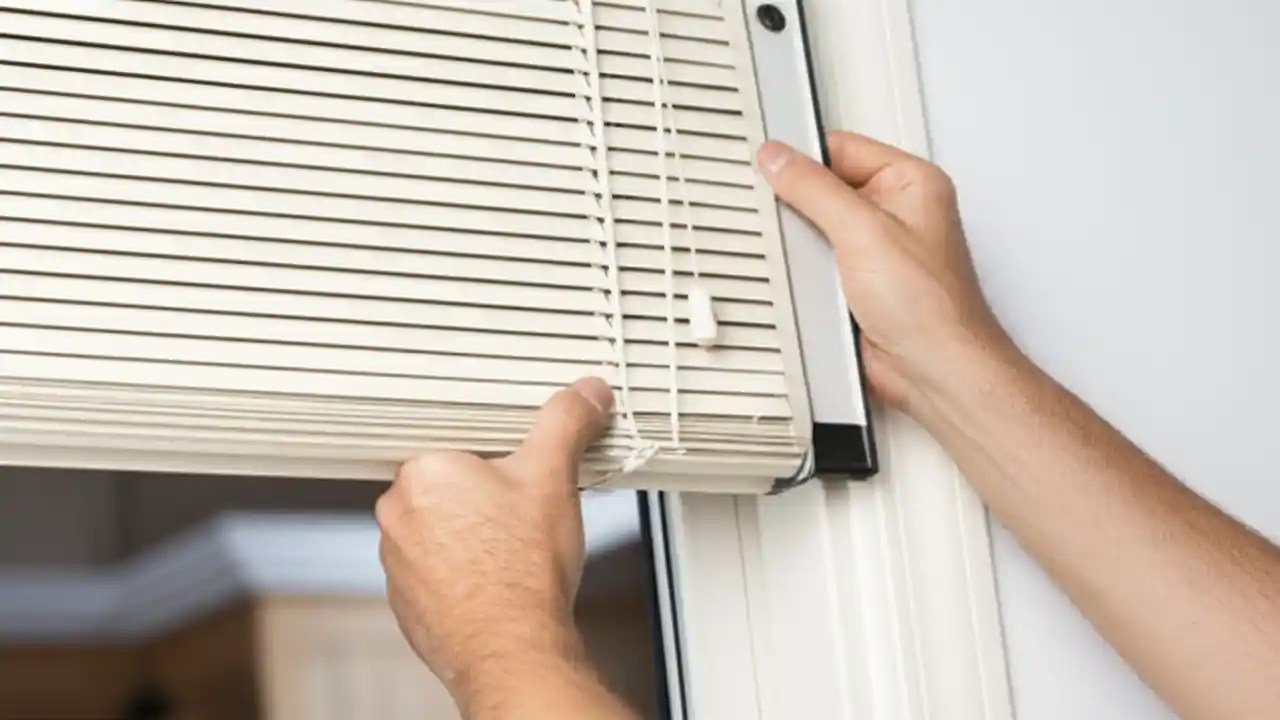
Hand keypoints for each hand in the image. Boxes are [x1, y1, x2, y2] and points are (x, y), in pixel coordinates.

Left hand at [376, 377, 633, 717]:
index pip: (459, 449)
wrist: (510, 647)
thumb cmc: (521, 569)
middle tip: (523, 517)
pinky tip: (497, 583)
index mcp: (424, 472)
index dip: (496, 466)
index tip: (518, 480)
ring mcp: (397, 562)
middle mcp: (397, 514)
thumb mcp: (553, 475)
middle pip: (450, 491)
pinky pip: (437, 574)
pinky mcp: (407, 601)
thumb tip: (585, 393)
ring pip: (442, 533)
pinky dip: (463, 576)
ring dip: (472, 539)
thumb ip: (566, 422)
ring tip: (513, 555)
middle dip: (486, 502)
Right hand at [757, 132, 1013, 413]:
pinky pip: (820, 265)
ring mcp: (877, 251)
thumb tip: (779, 160)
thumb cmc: (930, 306)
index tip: (771, 164)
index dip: (806, 156)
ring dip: (805, 245)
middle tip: (786, 214)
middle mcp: (898, 214)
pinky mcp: (860, 284)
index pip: (844, 148)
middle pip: (828, 188)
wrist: (932, 371)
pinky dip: (807, 273)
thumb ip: (815, 189)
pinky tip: (810, 283)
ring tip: (808, 259)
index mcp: (912, 183)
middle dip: (802, 205)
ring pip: (820, 230)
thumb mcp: (863, 231)